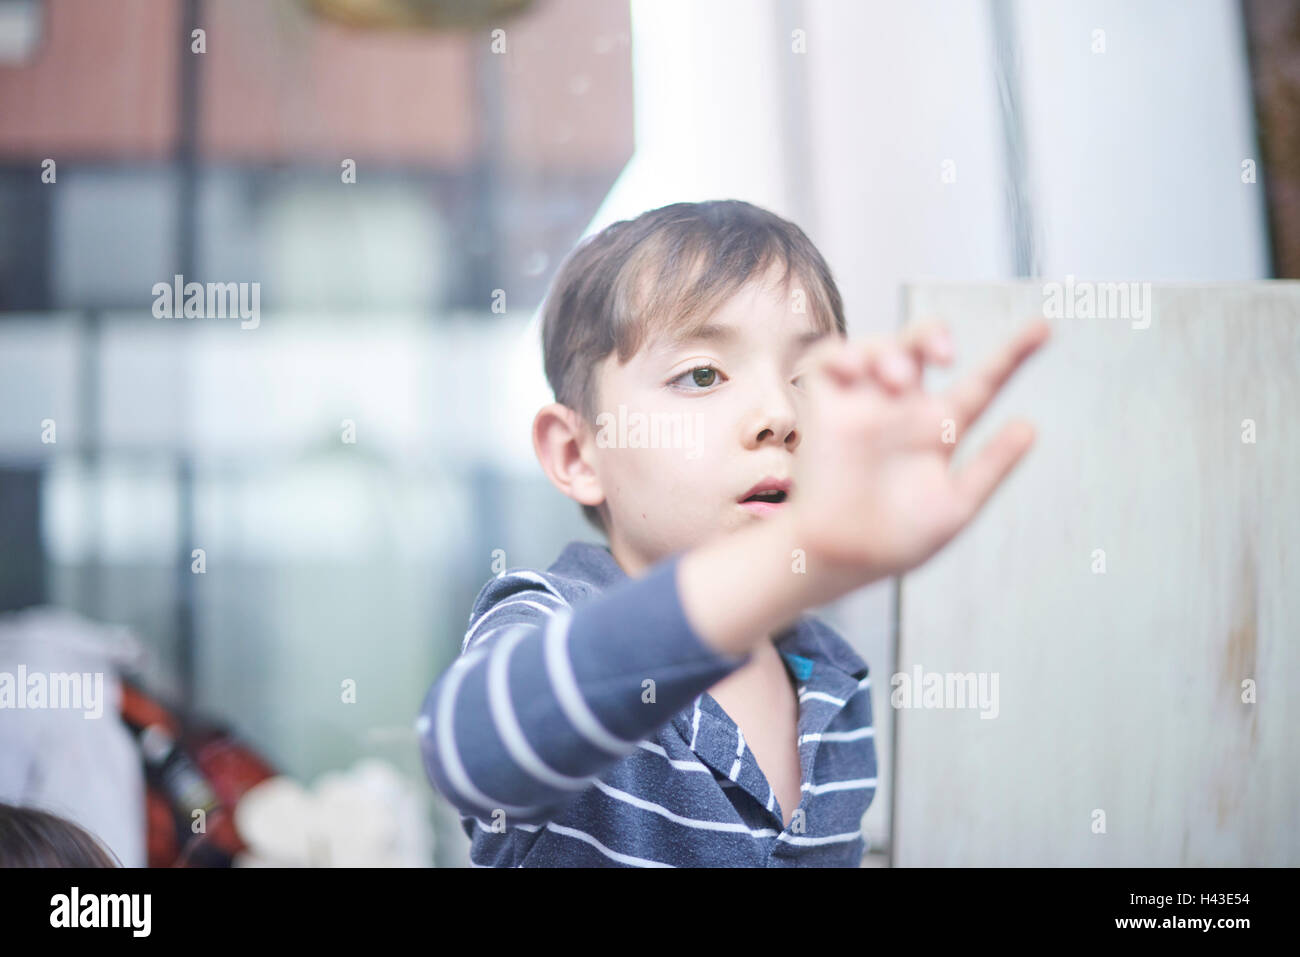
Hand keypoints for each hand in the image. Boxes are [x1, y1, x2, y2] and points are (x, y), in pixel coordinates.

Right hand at [787, 318, 1050, 591]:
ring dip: (890, 350)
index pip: (981, 383)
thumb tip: (1030, 427)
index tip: (1043, 330)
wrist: (840, 558)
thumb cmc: (896, 541)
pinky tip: (856, 371)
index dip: (1013, 355)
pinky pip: (828, 360)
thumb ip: (990, 466)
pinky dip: (842, 353)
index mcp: (940, 428)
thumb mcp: (954, 506)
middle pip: (921, 345)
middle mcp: (903, 409)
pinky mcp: (827, 408)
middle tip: (945, 357)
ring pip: (879, 346)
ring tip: (897, 380)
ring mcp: (865, 406)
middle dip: (932, 334)